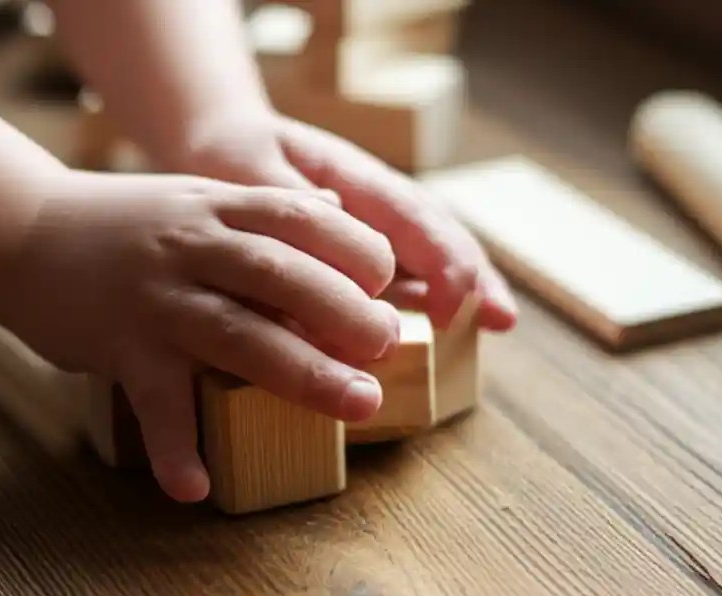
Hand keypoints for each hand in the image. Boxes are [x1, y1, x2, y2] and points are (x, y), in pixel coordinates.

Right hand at [0, 170, 399, 502]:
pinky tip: (195, 487)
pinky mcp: (118, 346)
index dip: (354, 247)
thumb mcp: (192, 199)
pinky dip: (175, 448)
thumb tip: (337, 215)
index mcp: (216, 206)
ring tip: (358, 405)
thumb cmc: (121, 225)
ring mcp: (154, 299)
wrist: (20, 230)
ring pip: (236, 334)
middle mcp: (190, 247)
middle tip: (387, 346)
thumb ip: (257, 214)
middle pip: (280, 274)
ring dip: (303, 373)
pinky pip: (153, 404)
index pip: (301, 215)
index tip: (387, 282)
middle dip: (344, 310)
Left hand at [169, 113, 517, 331]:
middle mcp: (372, 196)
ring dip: (467, 285)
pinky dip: (432, 295)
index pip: (407, 211)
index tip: (450, 299)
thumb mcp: (246, 173)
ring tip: (501, 321)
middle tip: (502, 317)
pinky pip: (405, 269)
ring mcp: (371, 221)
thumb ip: (283, 200)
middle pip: (436, 229)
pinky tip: (453, 324)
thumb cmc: (230, 159)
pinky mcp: (359, 248)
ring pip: (430, 249)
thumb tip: (332, 217)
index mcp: (347, 172)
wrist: (219, 145)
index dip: (438, 254)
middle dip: (473, 271)